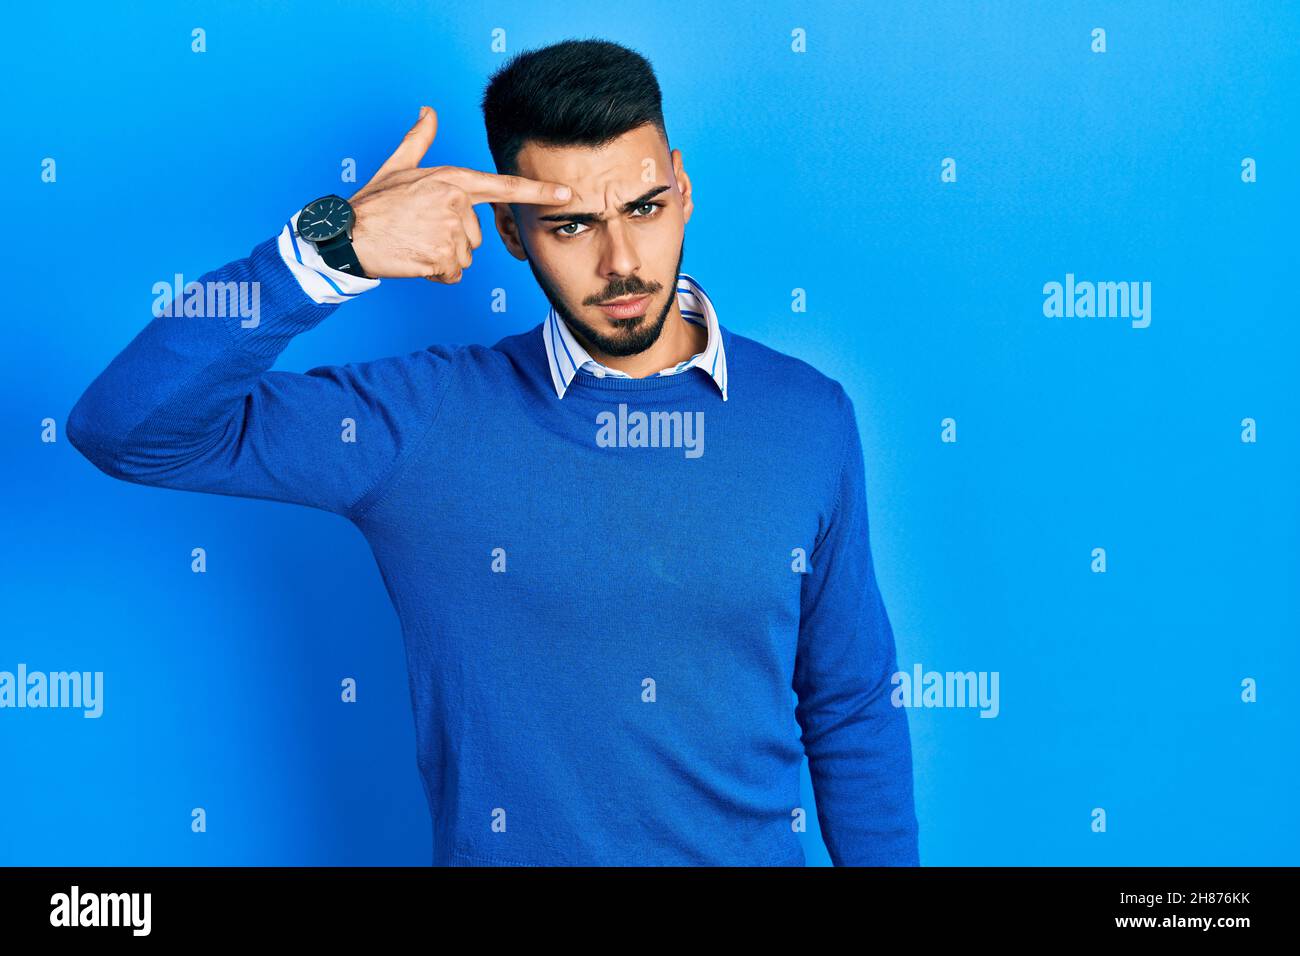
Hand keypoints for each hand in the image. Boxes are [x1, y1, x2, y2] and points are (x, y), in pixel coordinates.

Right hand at [347, 106, 571, 281]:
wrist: (348, 235)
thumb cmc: (374, 203)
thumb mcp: (398, 167)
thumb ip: (419, 139)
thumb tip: (428, 111)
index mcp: (452, 180)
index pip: (504, 186)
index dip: (538, 191)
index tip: (567, 194)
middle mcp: (456, 203)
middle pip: (476, 235)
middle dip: (451, 240)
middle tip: (419, 231)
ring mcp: (450, 231)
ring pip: (464, 257)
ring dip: (442, 258)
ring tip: (414, 244)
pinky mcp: (441, 257)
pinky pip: (452, 274)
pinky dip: (435, 274)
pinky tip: (414, 260)